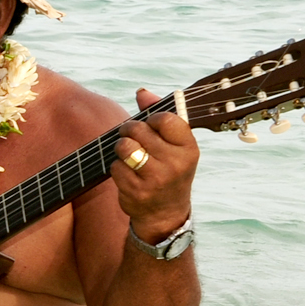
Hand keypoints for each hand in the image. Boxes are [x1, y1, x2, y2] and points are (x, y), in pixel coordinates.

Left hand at [113, 89, 198, 243]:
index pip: (166, 119)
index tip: (151, 124)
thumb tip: (142, 92)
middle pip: (138, 130)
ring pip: (124, 148)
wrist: (165, 213)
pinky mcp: (136, 191)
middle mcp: (175, 163)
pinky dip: (116, 167)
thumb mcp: (174, 145)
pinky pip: (115, 167)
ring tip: (127, 152)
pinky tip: (127, 172)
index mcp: (189, 148)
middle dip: (129, 130)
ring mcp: (156, 179)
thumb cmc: (169, 169)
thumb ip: (160, 115)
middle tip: (130, 135)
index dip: (152, 117)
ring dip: (120, 147)